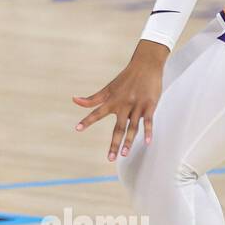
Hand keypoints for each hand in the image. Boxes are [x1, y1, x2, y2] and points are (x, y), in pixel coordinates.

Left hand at [72, 42, 166, 161]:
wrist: (145, 65)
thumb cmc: (125, 78)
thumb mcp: (108, 88)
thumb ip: (92, 99)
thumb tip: (74, 100)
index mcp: (112, 101)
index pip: (97, 112)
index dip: (87, 120)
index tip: (77, 129)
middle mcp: (123, 105)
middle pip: (118, 127)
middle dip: (114, 143)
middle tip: (110, 159)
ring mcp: (137, 106)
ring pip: (132, 127)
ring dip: (128, 141)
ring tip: (124, 154)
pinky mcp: (150, 105)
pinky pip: (149, 121)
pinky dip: (149, 131)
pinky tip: (147, 143)